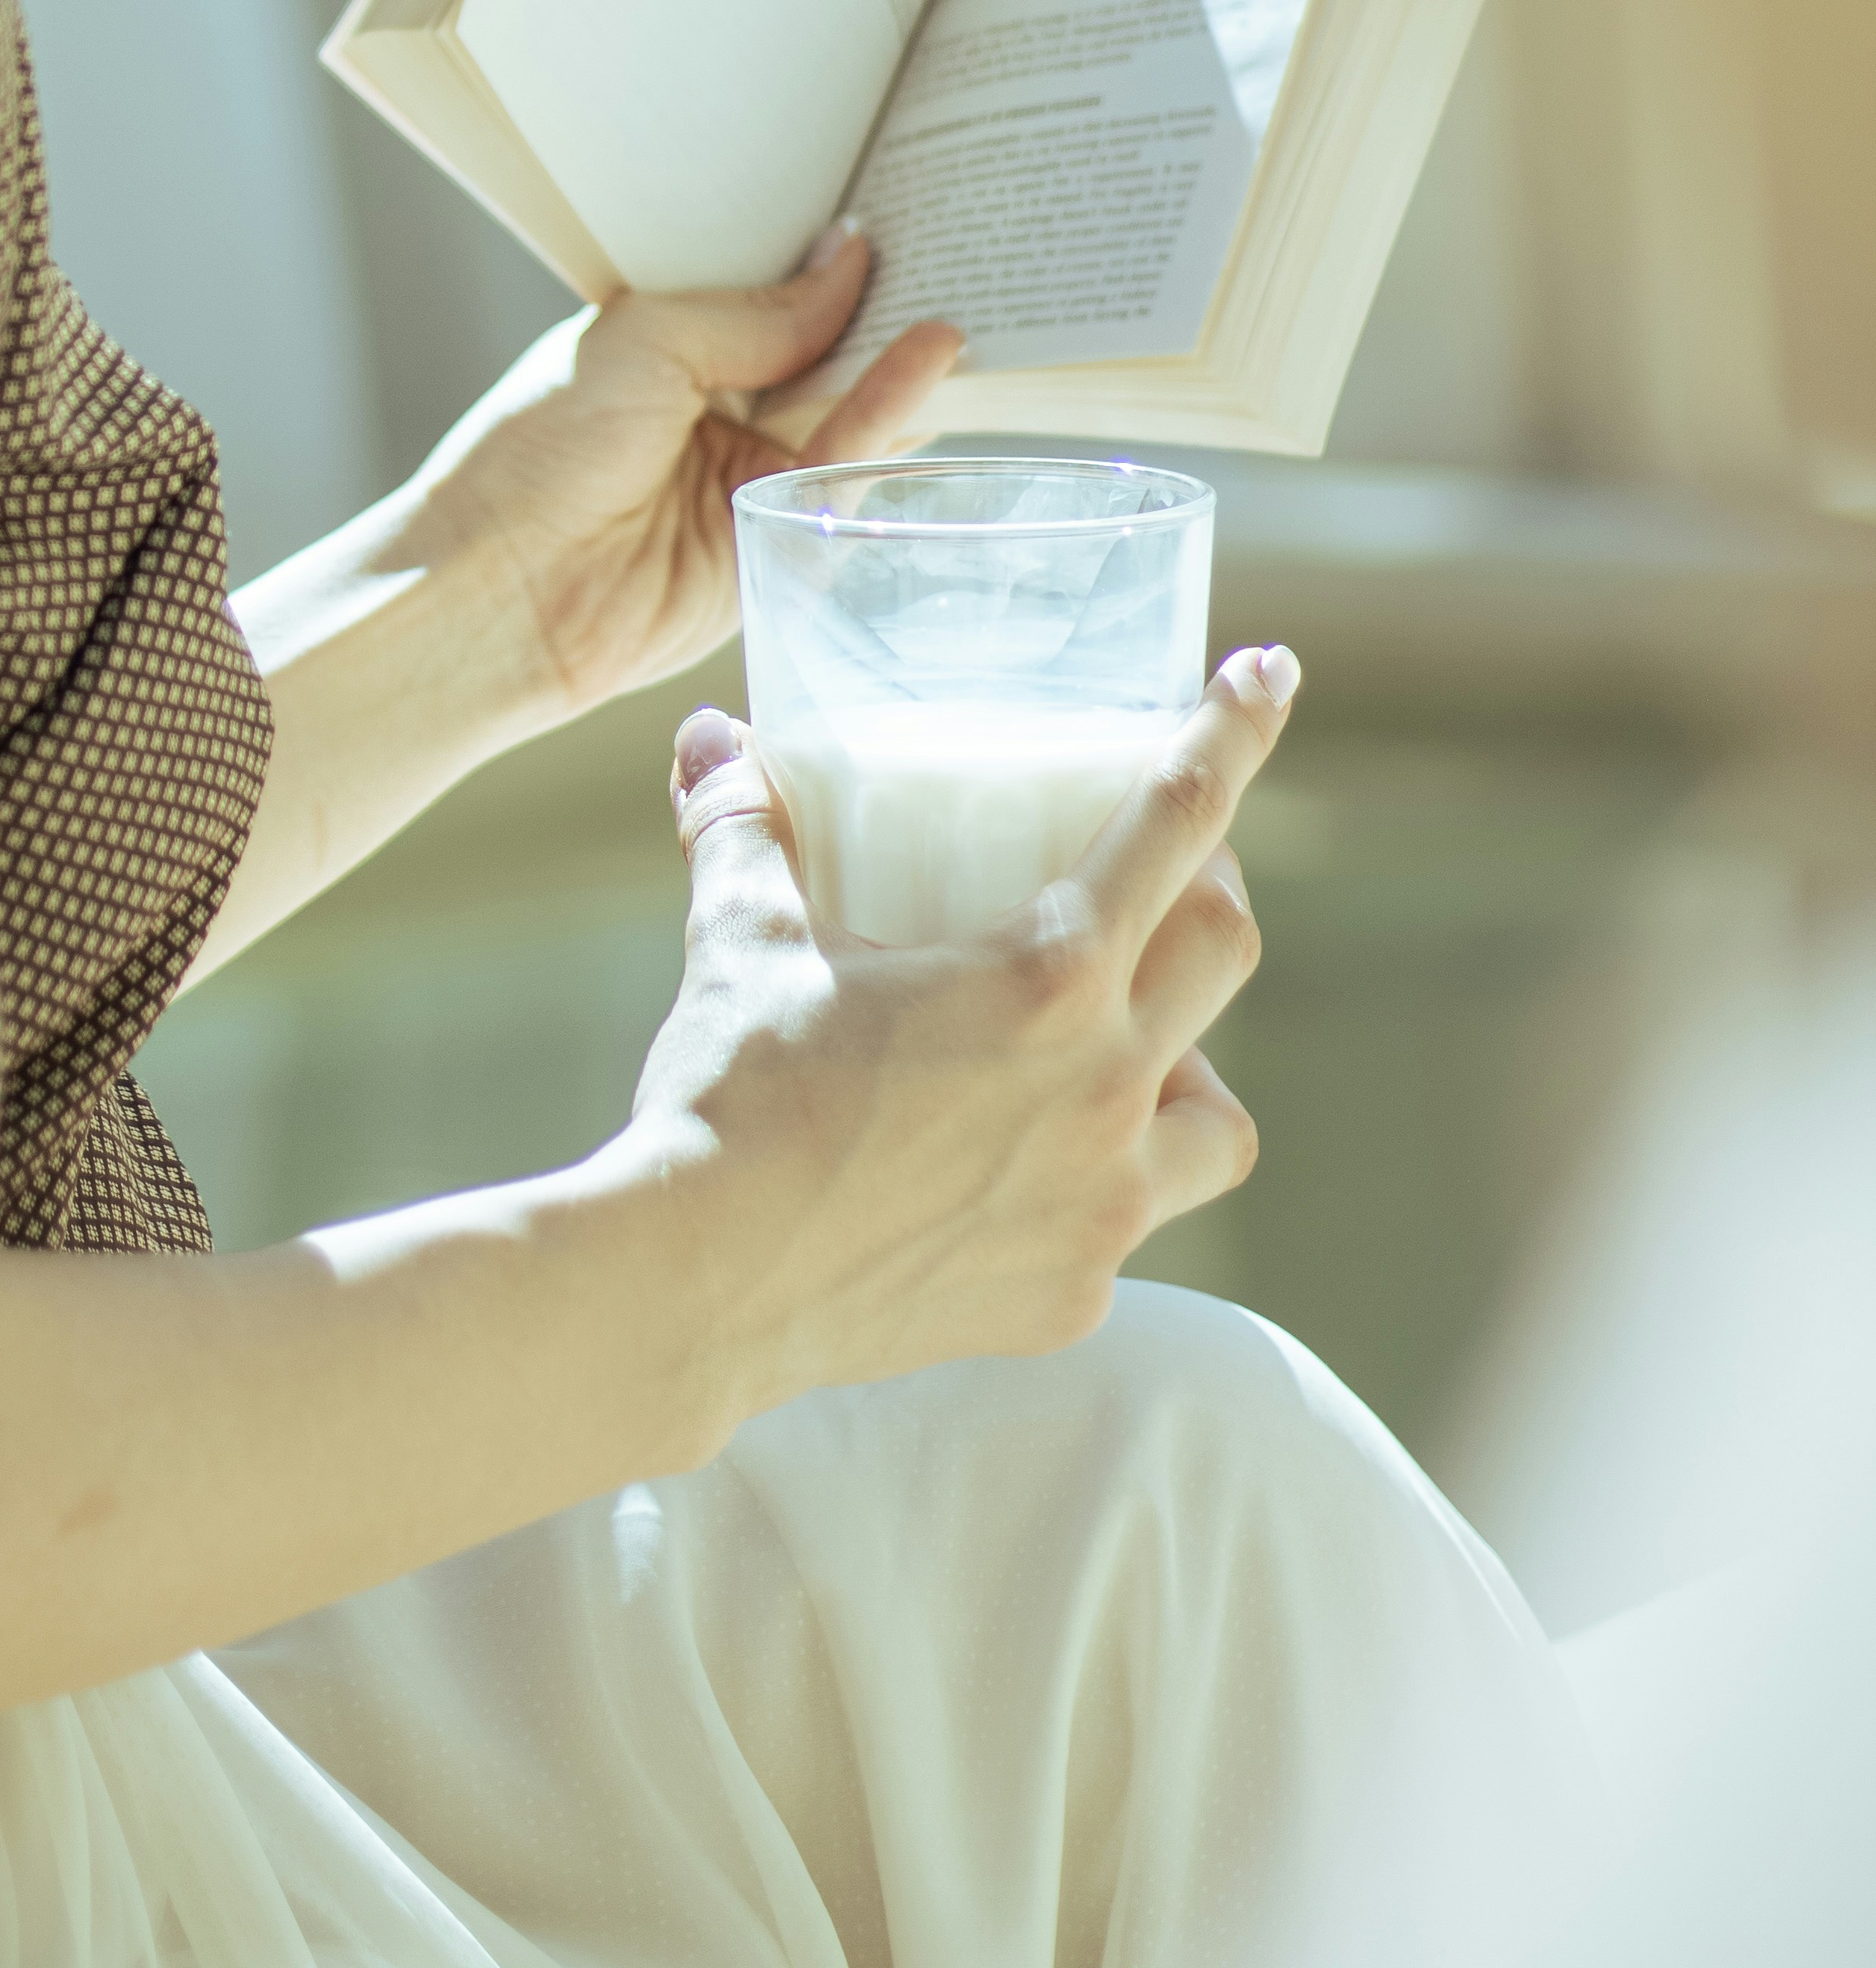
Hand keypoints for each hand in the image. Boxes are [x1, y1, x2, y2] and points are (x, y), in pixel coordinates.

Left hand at [389, 228, 960, 721]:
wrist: (499, 589)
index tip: (893, 204)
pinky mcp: (773, 541)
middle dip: (877, 304)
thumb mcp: (647, 340)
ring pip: (843, 409)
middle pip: (816, 350)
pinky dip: (889, 412)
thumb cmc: (539, 448)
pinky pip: (843, 474)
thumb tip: (851, 259)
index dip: (820, 255)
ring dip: (898, 357)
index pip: (763, 289)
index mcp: (664, 346)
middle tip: (954, 239)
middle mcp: (709, 407)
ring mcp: (743, 475)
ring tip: (966, 292)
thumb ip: (759, 315)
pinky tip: (931, 357)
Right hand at [630, 651, 1292, 1431]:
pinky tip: (1020, 1172)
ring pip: (1218, 1118)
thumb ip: (742, 825)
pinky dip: (1100, 1183)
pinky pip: (1130, 1221)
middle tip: (1155, 877)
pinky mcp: (1072, 1295)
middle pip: (1227, 951)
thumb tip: (709, 737)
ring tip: (1107, 1056)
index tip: (1269, 672)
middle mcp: (1106, 1086)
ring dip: (1181, 1067)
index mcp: (1047, 976)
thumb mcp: (740, 938)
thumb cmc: (728, 1097)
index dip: (1233, 731)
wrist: (698, 1291)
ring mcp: (1103, 1204)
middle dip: (1207, 892)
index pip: (1177, 817)